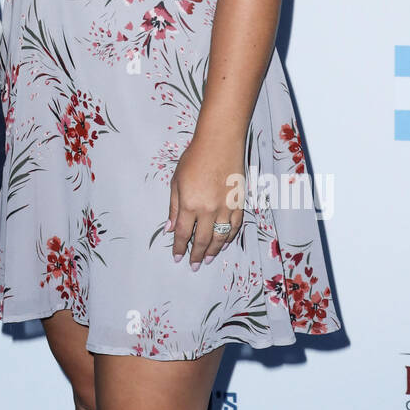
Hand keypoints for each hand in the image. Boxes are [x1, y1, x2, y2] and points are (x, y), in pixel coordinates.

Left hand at [167, 135, 243, 269]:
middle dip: (196, 255)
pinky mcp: (239, 203)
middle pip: (202, 240)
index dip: (180, 248)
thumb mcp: (176, 182)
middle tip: (193, 266)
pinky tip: (224, 243)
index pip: (184, 233)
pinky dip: (229, 237)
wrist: (219, 143)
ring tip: (207, 259)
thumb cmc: (194, 159)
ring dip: (213, 250)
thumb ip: (174, 208)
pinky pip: (235, 226)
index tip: (177, 258)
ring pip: (220, 237)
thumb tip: (171, 229)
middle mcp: (208, 210)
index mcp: (190, 204)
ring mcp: (226, 208)